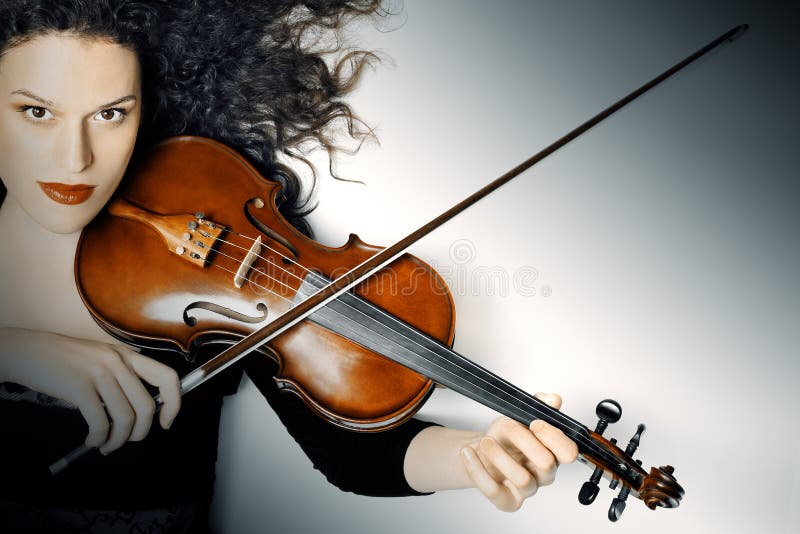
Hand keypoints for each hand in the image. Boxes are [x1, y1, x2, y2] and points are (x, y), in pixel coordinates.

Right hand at [0, 328, 180, 453]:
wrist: (26, 351)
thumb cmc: (63, 361)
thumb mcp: (100, 360)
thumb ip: (121, 377)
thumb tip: (140, 411)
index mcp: (127, 355)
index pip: (167, 377)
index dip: (174, 403)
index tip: (165, 422)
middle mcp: (118, 362)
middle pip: (147, 406)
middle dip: (140, 432)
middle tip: (126, 441)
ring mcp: (99, 373)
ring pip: (126, 418)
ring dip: (118, 440)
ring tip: (106, 445)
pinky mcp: (79, 387)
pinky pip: (100, 423)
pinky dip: (99, 439)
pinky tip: (92, 440)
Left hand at [460, 392, 578, 511]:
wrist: (483, 450)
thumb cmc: (506, 436)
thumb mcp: (519, 414)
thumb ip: (539, 405)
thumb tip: (554, 399)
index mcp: (553, 453)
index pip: (569, 452)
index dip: (553, 437)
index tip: (535, 423)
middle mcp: (544, 474)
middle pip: (548, 466)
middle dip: (526, 444)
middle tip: (510, 428)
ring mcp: (527, 490)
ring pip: (523, 480)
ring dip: (500, 457)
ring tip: (485, 442)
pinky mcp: (507, 501)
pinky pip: (494, 491)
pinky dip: (478, 470)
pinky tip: (469, 454)